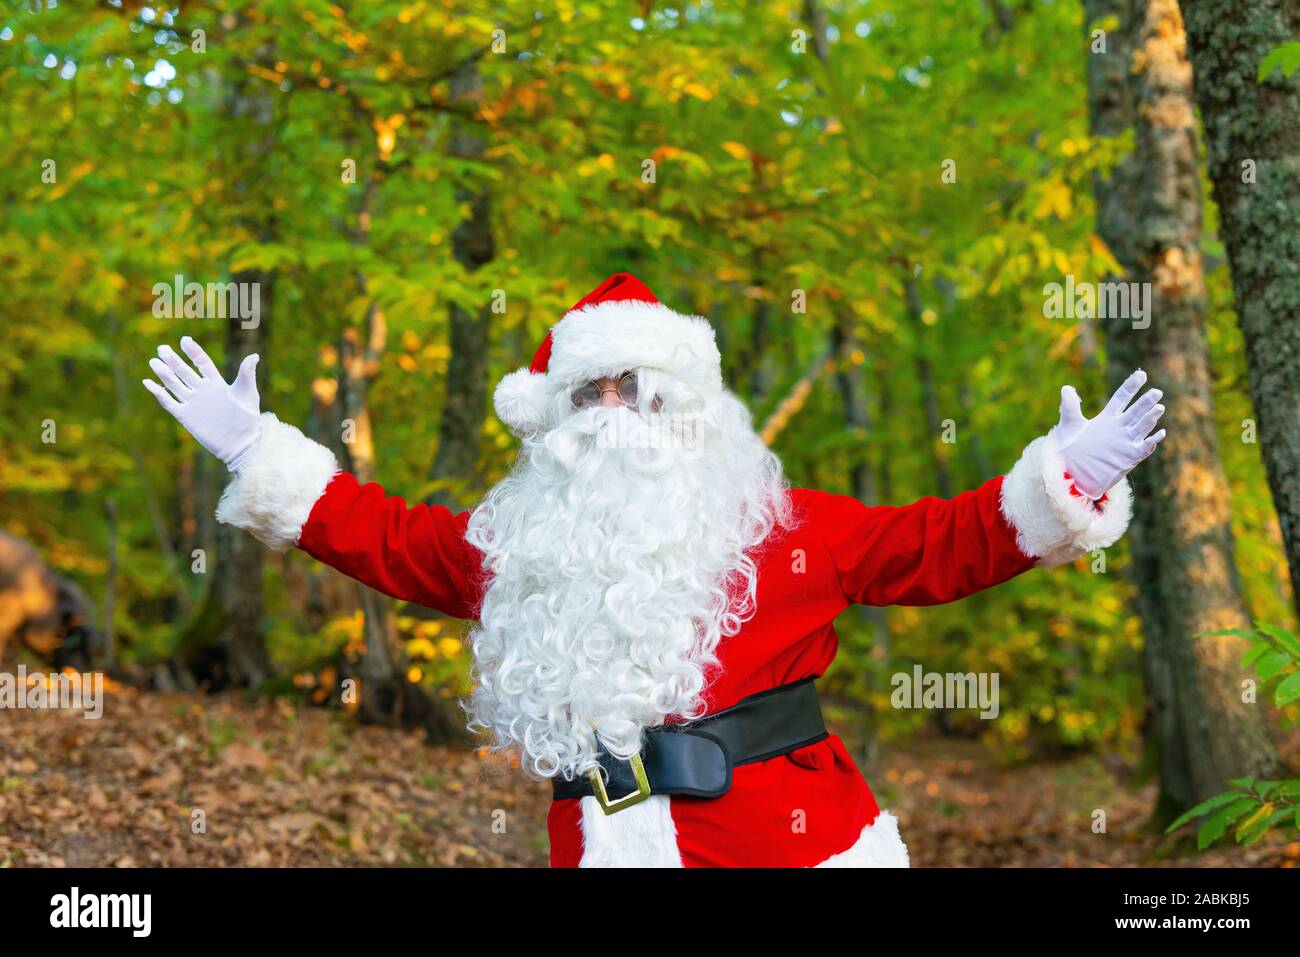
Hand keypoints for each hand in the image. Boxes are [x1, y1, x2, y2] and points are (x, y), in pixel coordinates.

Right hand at [142, 337, 261, 471]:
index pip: (202, 363)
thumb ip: (247, 374)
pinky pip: (169, 402)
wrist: (241, 443)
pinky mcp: (186, 416)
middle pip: (184, 371)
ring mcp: (193, 403)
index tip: (184, 339)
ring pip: (174, 384)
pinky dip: (158, 393)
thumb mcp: (248, 393)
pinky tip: (147, 382)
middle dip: (173, 360)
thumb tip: (255, 356)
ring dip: (163, 373)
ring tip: (153, 361)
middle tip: (162, 348)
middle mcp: (203, 391)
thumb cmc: (248, 418)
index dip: (193, 351)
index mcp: (217, 384)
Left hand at [1052, 369, 1165, 498]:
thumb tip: (1067, 388)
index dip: (1131, 386)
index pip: (1122, 398)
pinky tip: (1159, 433)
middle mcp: (1119, 428)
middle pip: (1136, 411)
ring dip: (1151, 418)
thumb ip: (1069, 407)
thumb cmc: (1068, 449)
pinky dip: (1152, 441)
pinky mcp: (1129, 457)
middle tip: (1156, 392)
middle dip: (1146, 402)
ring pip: (1143, 427)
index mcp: (1107, 418)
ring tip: (1159, 407)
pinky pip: (1144, 448)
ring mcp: (1126, 442)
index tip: (1142, 374)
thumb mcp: (1068, 426)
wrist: (1069, 473)